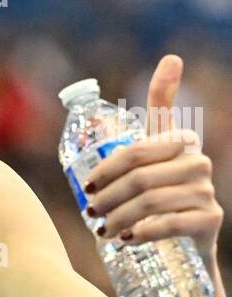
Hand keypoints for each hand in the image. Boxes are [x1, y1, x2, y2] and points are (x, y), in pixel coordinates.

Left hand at [83, 54, 222, 255]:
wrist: (189, 238)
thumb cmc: (166, 186)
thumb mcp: (158, 149)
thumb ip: (160, 106)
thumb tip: (173, 57)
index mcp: (181, 142)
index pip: (134, 151)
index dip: (106, 169)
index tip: (86, 185)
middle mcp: (198, 163)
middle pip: (138, 178)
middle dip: (107, 198)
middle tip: (90, 212)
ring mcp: (206, 192)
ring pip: (150, 202)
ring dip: (118, 218)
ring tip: (101, 230)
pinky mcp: (210, 220)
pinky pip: (170, 224)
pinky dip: (142, 233)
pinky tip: (126, 239)